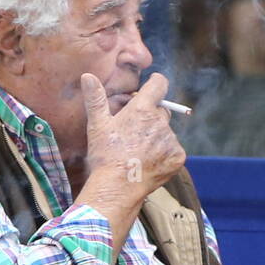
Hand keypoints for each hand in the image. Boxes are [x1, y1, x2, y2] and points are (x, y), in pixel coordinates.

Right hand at [81, 72, 185, 200]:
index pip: (159, 84)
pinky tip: (149, 163)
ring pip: (167, 133)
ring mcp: (171, 141)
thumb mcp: (97, 126)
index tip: (152, 86)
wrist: (117, 188)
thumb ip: (95, 99)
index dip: (156, 83)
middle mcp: (160, 122)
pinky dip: (165, 155)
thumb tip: (87, 76)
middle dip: (151, 118)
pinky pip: (174, 151)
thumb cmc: (105, 157)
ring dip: (157, 138)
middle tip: (135, 134)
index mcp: (142, 109)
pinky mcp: (177, 158)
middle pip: (162, 111)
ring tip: (139, 153)